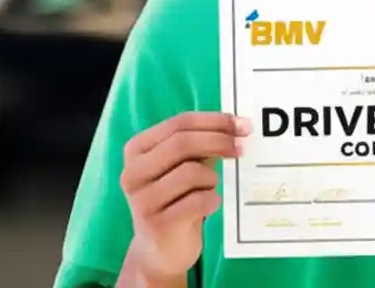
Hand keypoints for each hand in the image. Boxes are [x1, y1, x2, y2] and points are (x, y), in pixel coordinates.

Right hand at [120, 112, 251, 279]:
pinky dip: (212, 199)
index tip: (241, 125)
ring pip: (191, 172)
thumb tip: (237, 126)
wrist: (160, 251)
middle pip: (182, 143)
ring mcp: (142, 200)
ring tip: (210, 188)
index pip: (179, 123)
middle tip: (241, 148)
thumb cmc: (176, 200)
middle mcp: (133, 172)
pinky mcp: (158, 225)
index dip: (213, 121)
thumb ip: (201, 145)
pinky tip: (209, 205)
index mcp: (136, 150)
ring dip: (211, 178)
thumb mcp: (182, 167)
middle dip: (218, 141)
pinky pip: (199, 201)